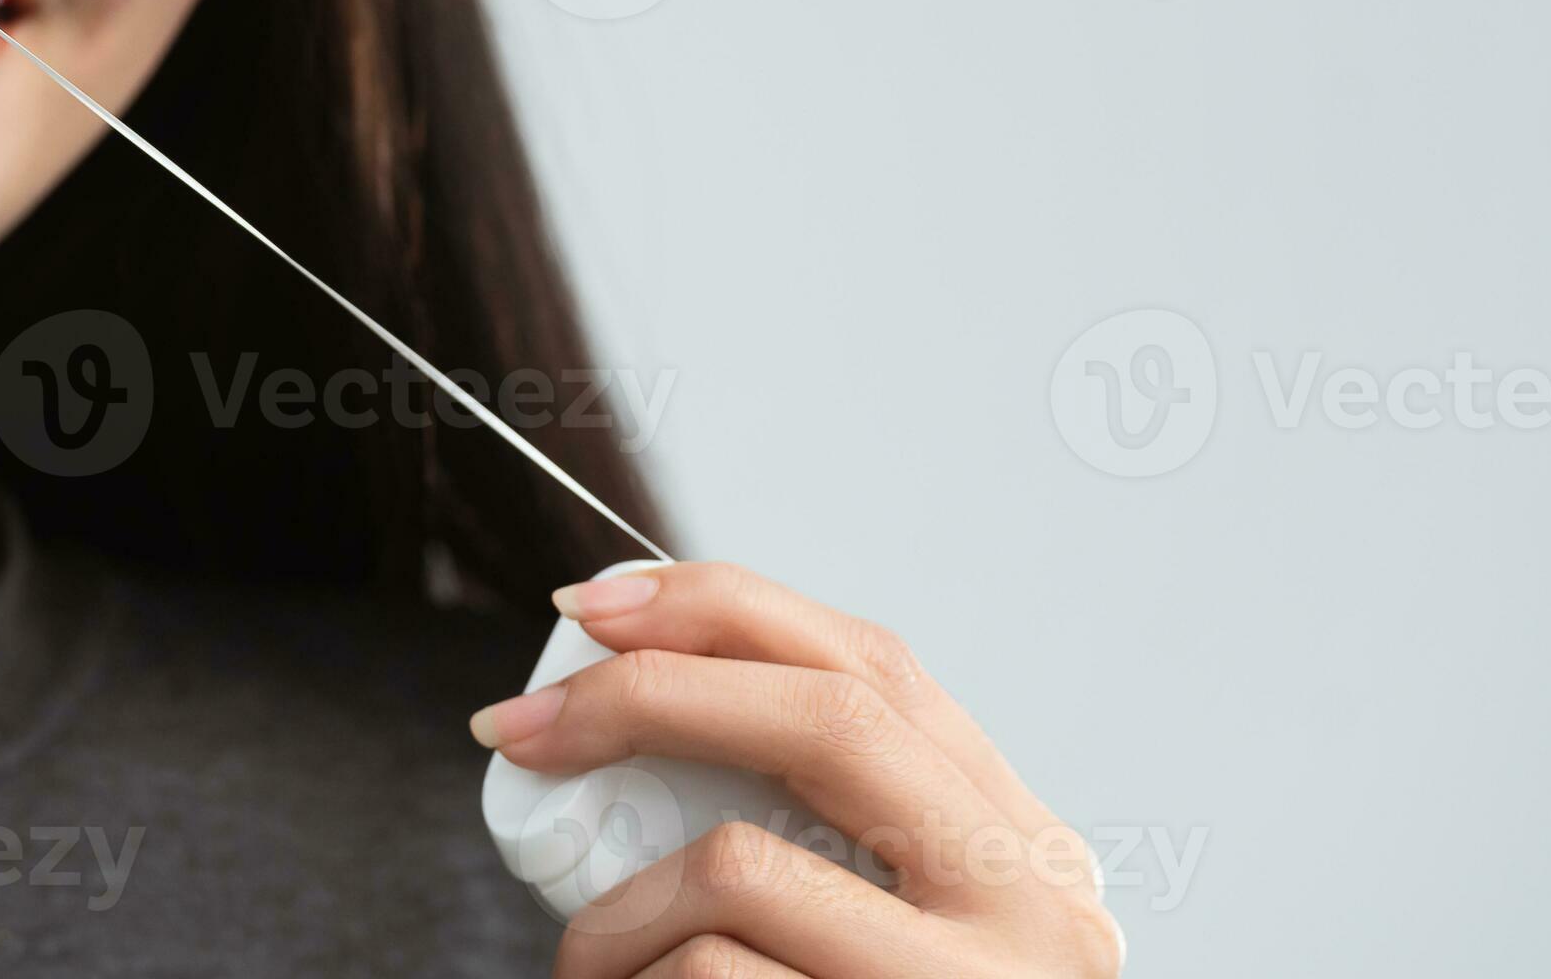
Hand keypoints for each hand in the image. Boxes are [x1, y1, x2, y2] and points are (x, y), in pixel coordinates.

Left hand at [471, 563, 1124, 978]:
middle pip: (823, 718)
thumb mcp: (891, 930)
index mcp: (1025, 852)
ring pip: (734, 868)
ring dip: (609, 918)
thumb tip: (629, 678)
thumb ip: (827, 825)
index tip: (590, 610)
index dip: (724, 609)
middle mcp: (1031, 913)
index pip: (876, 665)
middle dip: (643, 694)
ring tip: (587, 974)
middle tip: (518, 731)